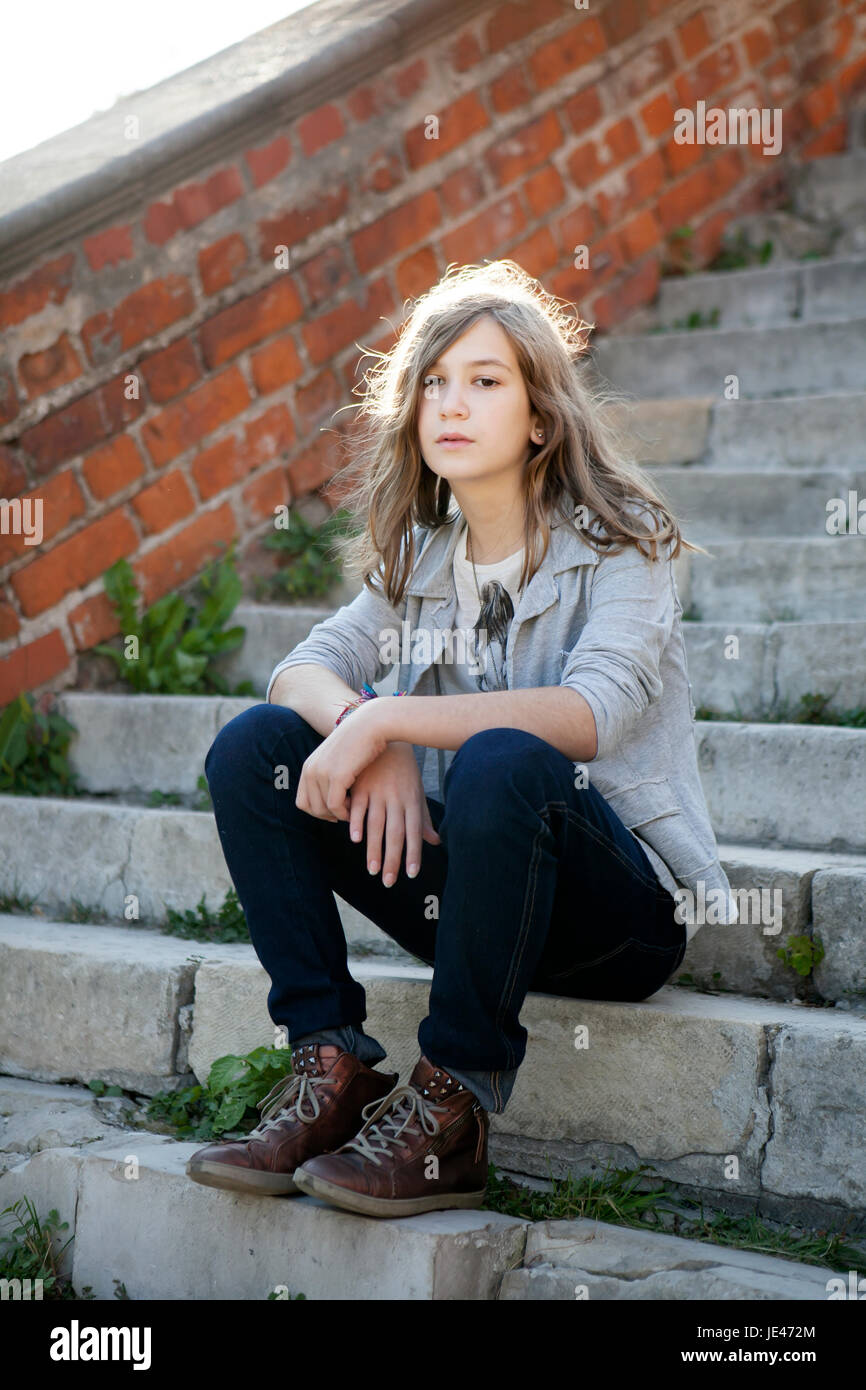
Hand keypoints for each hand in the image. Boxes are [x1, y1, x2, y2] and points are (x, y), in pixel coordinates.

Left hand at [295, 701, 386, 822]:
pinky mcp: (336, 776)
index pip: (302, 802)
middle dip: (327, 816)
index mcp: (308, 766)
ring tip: (352, 809)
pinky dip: (344, 812)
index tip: (334, 812)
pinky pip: (335, 806)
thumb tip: (329, 794)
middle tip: (344, 814)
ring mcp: (322, 773)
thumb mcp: (337, 758)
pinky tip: (355, 808)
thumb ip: (329, 774)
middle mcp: (310, 770)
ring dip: (338, 814)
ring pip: (323, 809)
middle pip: (310, 808)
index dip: (317, 812)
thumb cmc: (360, 742)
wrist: (371, 724)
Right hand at [347, 741, 440, 884]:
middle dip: (392, 859)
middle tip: (388, 882)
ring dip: (373, 849)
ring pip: (376, 824)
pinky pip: (358, 808)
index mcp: (412, 800)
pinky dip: (356, 823)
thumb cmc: (404, 769)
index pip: (414, 832)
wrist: (386, 734)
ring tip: (372, 870)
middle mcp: (396, 798)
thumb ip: (423, 818)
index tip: (411, 874)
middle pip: (395, 833)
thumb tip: (436, 841)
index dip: (413, 853)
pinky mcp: (360, 786)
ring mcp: (377, 792)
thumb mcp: (416, 791)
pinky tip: (355, 839)